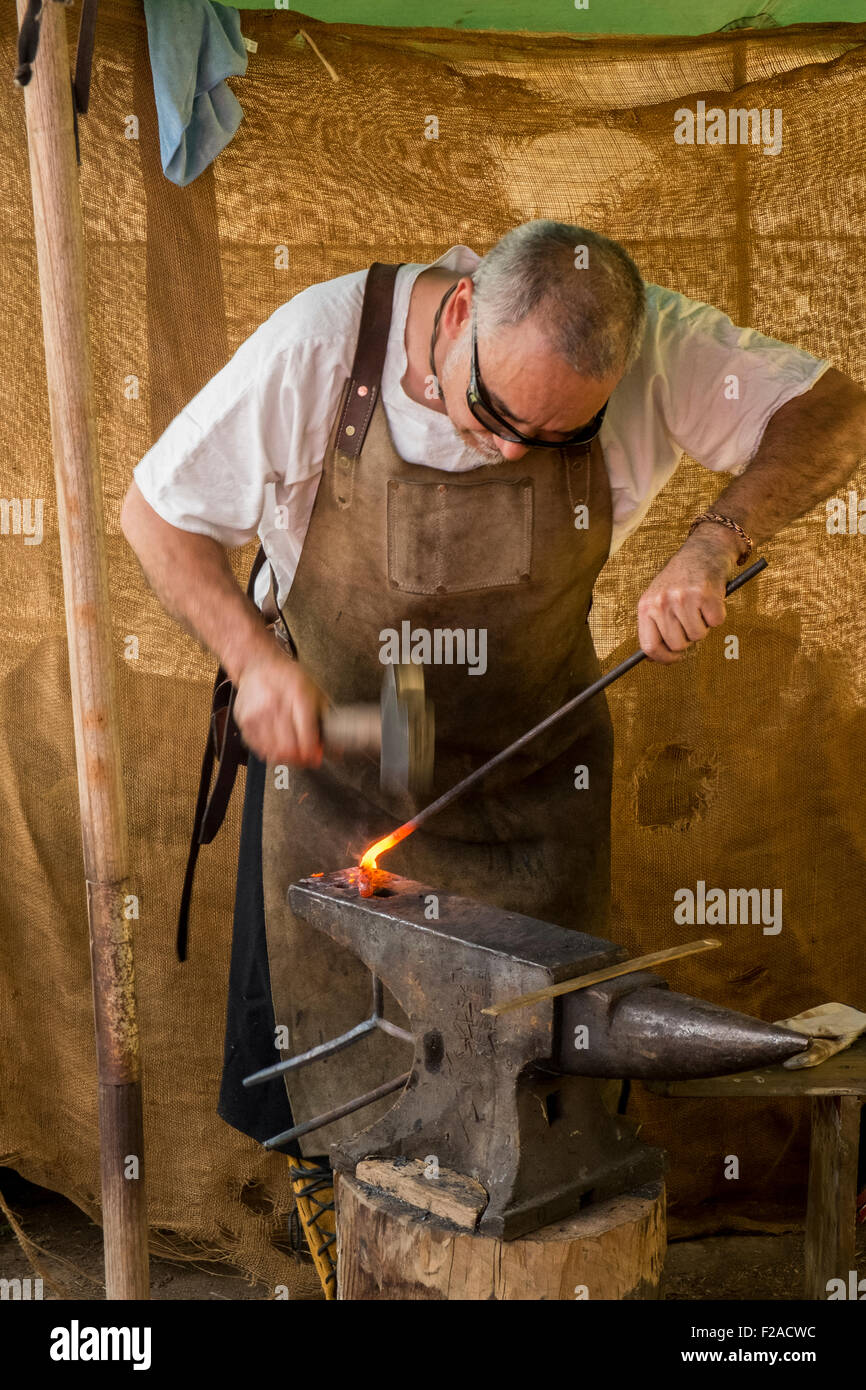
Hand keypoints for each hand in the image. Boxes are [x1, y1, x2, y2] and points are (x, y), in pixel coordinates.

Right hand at [233, 644, 327, 765]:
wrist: (257, 665)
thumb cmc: (288, 677)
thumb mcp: (315, 691)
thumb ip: (326, 720)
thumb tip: (336, 747)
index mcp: (297, 695)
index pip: (305, 735)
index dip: (312, 753)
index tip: (316, 757)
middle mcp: (275, 704)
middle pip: (289, 748)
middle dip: (301, 759)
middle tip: (307, 757)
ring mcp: (257, 714)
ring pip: (274, 752)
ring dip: (287, 758)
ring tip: (293, 753)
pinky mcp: (245, 722)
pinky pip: (259, 749)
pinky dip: (271, 753)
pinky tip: (278, 746)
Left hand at [637, 525, 741, 663]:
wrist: (703, 549)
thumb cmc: (681, 579)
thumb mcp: (658, 599)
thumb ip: (655, 626)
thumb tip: (652, 658)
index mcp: (646, 605)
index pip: (649, 646)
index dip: (663, 658)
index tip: (674, 658)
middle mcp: (662, 602)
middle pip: (677, 645)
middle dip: (688, 638)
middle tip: (691, 620)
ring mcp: (684, 598)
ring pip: (698, 636)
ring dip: (703, 626)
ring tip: (699, 606)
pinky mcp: (707, 595)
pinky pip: (716, 623)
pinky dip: (717, 615)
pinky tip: (711, 599)